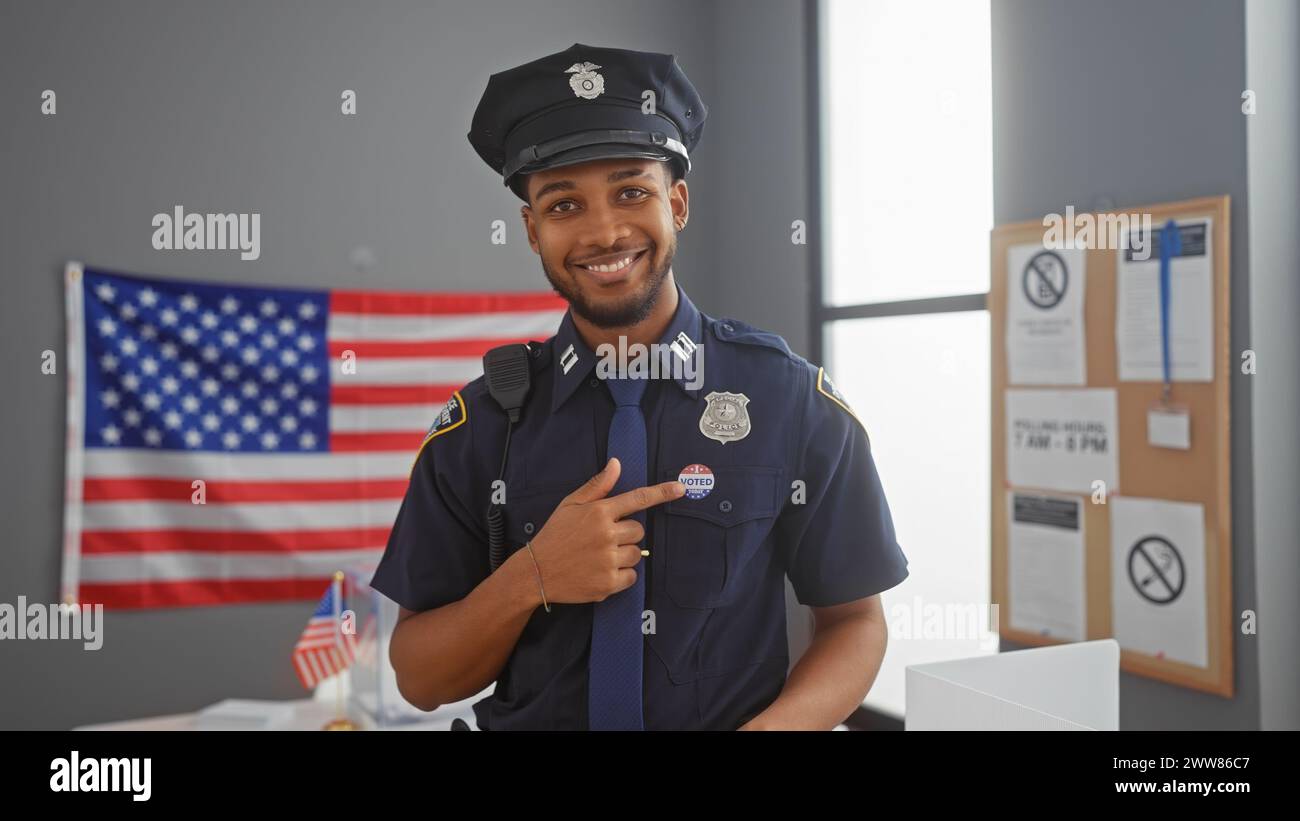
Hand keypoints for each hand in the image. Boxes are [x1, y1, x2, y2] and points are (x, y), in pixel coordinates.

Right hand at [528, 458, 685, 603]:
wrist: (536, 572)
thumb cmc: (555, 535)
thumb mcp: (570, 505)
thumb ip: (597, 486)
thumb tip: (616, 464)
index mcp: (599, 512)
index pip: (638, 499)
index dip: (662, 492)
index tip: (680, 489)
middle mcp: (606, 535)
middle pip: (639, 530)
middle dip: (627, 533)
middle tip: (605, 539)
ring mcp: (608, 560)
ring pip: (637, 554)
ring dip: (625, 554)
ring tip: (601, 556)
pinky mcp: (608, 583)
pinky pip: (632, 576)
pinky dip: (622, 575)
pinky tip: (602, 571)